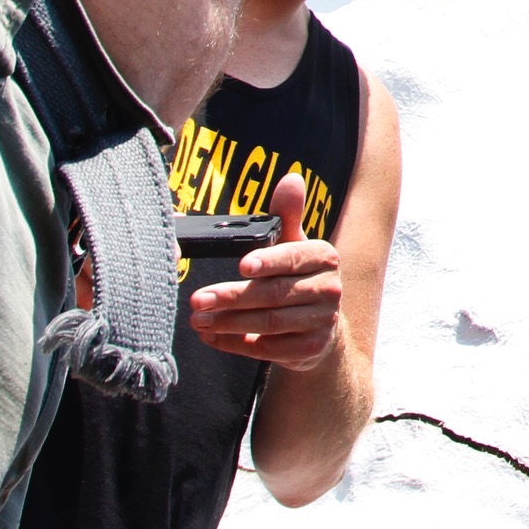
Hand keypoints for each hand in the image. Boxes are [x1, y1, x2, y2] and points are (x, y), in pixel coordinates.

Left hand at [188, 171, 344, 371]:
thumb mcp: (294, 246)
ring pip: (269, 324)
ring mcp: (322, 322)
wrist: (322, 327)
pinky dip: (236, 344)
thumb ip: (288, 215)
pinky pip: (267, 348)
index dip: (269, 262)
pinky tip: (213, 337)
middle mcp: (330, 289)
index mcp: (325, 257)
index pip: (295, 257)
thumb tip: (291, 178)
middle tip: (198, 299)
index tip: (242, 265)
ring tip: (198, 319)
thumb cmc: (297, 278)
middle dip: (232, 297)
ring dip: (229, 323)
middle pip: (275, 294)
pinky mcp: (309, 349)